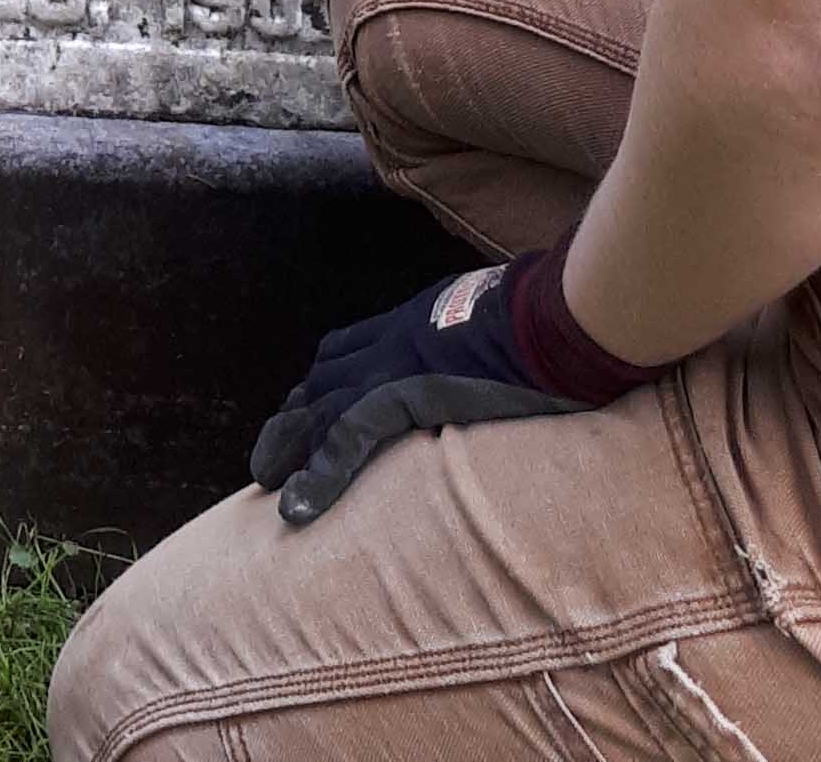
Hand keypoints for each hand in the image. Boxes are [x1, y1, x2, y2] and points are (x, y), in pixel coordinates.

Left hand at [253, 249, 649, 524]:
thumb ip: (480, 338)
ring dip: (290, 445)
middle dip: (293, 417)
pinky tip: (298, 503)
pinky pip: (346, 436)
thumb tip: (500, 359)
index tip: (303, 409)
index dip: (321, 381)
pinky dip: (319, 472)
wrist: (553, 317)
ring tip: (267, 482)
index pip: (346, 348)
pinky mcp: (401, 394)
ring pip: (321, 406)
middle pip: (322, 378)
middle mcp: (392, 338)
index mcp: (413, 321)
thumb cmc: (547, 318)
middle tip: (269, 457)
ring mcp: (392, 365)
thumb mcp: (500, 318)